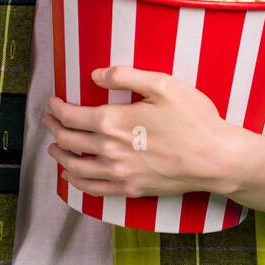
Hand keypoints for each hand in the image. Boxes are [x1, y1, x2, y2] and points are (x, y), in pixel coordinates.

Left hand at [43, 66, 243, 198]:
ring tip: (53, 147)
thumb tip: (95, 74)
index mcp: (114, 122)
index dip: (57, 108)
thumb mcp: (163, 84)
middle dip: (53, 129)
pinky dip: (76, 182)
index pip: (71, 116)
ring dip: (59, 155)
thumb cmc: (194, 120)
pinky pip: (93, 189)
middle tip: (48, 120)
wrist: (216, 159)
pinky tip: (71, 176)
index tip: (53, 102)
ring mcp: (119, 174)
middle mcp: (110, 150)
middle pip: (68, 141)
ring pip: (75, 168)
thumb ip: (126, 76)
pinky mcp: (131, 189)